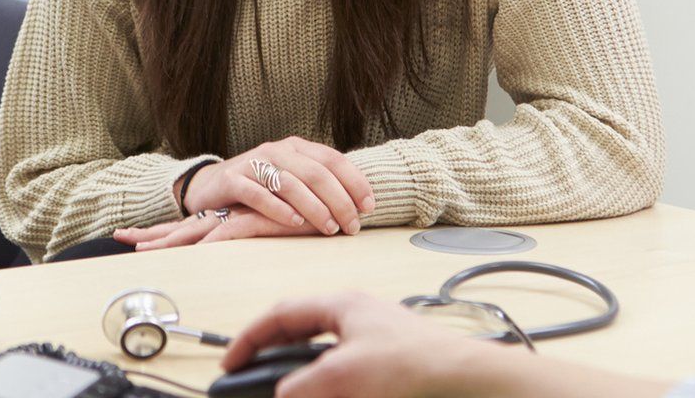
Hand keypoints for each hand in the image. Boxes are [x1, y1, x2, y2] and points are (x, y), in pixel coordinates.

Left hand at [115, 206, 313, 250]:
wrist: (337, 197)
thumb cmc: (315, 211)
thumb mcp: (284, 223)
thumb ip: (268, 225)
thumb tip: (259, 238)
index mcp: (235, 213)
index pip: (196, 221)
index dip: (166, 229)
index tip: (135, 234)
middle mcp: (233, 212)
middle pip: (186, 224)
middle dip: (155, 232)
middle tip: (121, 235)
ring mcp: (241, 214)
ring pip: (195, 228)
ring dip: (167, 239)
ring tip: (137, 246)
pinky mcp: (255, 219)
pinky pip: (224, 233)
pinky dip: (203, 243)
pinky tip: (187, 249)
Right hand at [180, 137, 375, 236]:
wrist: (211, 186)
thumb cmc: (260, 187)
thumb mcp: (291, 178)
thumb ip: (319, 185)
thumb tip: (359, 206)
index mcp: (297, 147)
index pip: (333, 159)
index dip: (354, 182)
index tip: (370, 206)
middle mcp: (277, 150)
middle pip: (316, 173)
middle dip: (339, 201)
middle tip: (352, 226)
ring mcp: (253, 163)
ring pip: (291, 183)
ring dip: (314, 208)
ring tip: (329, 229)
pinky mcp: (232, 180)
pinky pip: (258, 194)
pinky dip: (279, 209)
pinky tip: (294, 223)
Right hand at [220, 293, 488, 397]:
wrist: (461, 378)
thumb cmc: (414, 363)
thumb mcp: (341, 375)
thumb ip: (302, 384)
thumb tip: (285, 393)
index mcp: (342, 305)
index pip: (282, 314)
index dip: (251, 337)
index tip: (233, 360)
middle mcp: (357, 316)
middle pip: (301, 330)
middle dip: (274, 352)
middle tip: (253, 373)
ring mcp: (374, 336)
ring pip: (322, 350)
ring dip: (301, 369)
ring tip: (288, 388)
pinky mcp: (389, 361)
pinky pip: (344, 367)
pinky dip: (327, 379)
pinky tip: (327, 391)